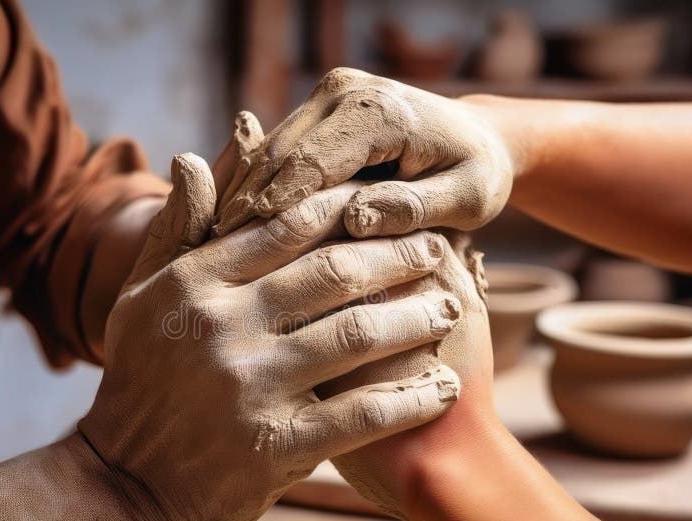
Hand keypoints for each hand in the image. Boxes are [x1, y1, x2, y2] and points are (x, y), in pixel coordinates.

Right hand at [79, 153, 464, 520]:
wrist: (125, 481)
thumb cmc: (140, 379)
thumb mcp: (141, 295)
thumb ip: (175, 229)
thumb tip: (191, 157)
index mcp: (195, 282)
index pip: (290, 224)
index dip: (352, 210)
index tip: (390, 207)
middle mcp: (223, 326)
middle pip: (335, 272)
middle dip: (399, 256)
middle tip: (437, 251)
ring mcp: (251, 387)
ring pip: (358, 335)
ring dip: (417, 318)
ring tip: (450, 308)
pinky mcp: (276, 447)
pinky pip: (362, 414)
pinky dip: (411, 398)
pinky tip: (444, 387)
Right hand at [213, 67, 513, 236]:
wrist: (480, 137)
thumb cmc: (477, 173)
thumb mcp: (468, 198)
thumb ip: (415, 208)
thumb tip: (356, 220)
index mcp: (380, 111)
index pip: (311, 163)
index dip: (274, 207)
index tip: (240, 248)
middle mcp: (345, 93)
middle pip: (278, 154)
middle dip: (245, 203)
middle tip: (211, 255)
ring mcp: (328, 97)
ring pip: (269, 152)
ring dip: (242, 195)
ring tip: (214, 244)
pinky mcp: (319, 111)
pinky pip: (278, 151)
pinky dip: (256, 185)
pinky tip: (236, 225)